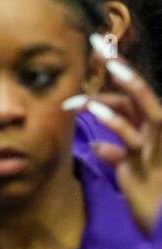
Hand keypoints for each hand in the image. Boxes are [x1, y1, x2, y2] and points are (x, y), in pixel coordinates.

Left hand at [71, 37, 161, 238]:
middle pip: (141, 94)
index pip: (135, 100)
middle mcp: (161, 137)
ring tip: (105, 65)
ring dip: (124, 86)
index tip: (96, 57)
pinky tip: (94, 108)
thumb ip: (119, 157)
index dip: (117, 78)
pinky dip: (114, 120)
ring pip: (145, 107)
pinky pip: (132, 137)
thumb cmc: (150, 205)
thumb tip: (103, 147)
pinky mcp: (150, 164)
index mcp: (155, 136)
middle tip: (98, 43)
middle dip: (121, 67)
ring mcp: (159, 148)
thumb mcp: (131, 177)